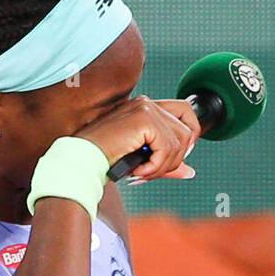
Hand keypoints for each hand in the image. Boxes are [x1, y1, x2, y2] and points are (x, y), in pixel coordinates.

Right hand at [75, 96, 199, 180]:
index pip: (185, 111)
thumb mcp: (143, 160)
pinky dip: (155, 166)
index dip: (190, 136)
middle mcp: (147, 103)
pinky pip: (167, 148)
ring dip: (163, 165)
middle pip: (188, 130)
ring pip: (180, 142)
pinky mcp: (144, 118)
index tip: (175, 156)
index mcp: (146, 107)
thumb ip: (167, 162)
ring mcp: (146, 108)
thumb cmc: (106, 160)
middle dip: (176, 158)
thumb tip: (190, 172)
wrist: (84, 160)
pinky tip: (138, 169)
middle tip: (154, 171)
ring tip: (143, 172)